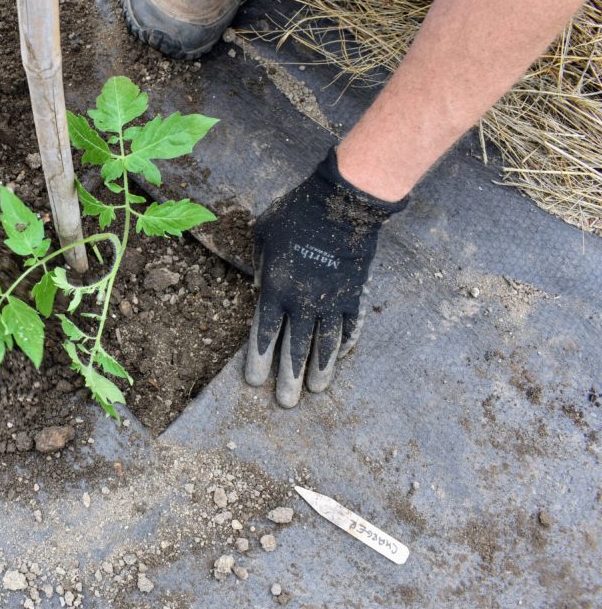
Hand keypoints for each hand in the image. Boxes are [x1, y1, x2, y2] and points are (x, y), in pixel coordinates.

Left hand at [245, 147, 405, 407]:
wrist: (339, 203)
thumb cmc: (294, 214)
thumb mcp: (263, 235)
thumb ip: (261, 266)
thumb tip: (261, 287)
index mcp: (275, 289)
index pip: (263, 334)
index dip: (258, 360)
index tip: (254, 382)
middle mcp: (302, 302)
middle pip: (294, 348)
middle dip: (287, 378)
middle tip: (285, 405)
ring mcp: (331, 300)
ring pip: (324, 344)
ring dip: (320, 369)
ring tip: (316, 391)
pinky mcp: (354, 293)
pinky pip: (350, 326)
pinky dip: (346, 344)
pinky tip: (342, 358)